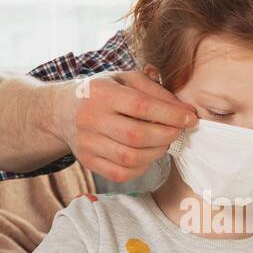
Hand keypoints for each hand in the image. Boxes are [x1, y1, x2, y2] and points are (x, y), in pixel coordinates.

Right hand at [61, 71, 195, 183]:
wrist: (63, 110)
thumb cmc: (102, 92)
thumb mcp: (125, 79)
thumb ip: (155, 91)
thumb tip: (185, 111)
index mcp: (101, 92)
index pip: (142, 106)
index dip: (170, 114)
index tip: (190, 118)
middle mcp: (90, 119)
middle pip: (137, 136)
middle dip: (166, 135)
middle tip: (178, 131)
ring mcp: (86, 143)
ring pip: (131, 158)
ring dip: (156, 153)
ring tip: (163, 142)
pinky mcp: (88, 162)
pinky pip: (121, 173)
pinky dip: (142, 167)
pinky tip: (146, 155)